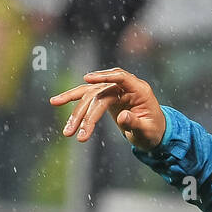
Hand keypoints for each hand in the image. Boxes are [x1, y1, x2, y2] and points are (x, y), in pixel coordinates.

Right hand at [49, 67, 166, 150]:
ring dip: (76, 113)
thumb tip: (122, 117)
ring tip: (66, 130)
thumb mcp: (147, 132)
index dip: (104, 76)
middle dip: (84, 114)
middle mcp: (125, 87)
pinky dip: (74, 103)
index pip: (121, 77)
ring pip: (89, 97)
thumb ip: (135, 123)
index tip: (86, 79)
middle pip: (99, 94)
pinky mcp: (106, 97)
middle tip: (73, 133)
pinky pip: (88, 98)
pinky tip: (57, 101)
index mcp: (139, 90)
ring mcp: (114, 91)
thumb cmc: (154, 132)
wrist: (154, 134)